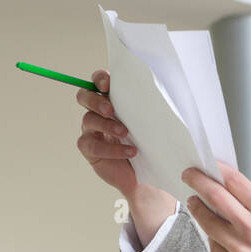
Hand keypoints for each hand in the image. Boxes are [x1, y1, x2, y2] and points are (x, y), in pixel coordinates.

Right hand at [75, 69, 139, 195]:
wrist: (145, 173)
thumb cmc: (148, 143)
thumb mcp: (151, 123)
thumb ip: (150, 108)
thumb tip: (166, 94)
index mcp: (111, 100)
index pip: (98, 81)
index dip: (99, 78)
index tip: (107, 84)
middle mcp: (97, 112)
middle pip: (84, 96)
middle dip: (96, 101)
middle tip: (110, 110)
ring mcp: (91, 130)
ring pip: (88, 119)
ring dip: (106, 125)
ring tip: (124, 133)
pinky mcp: (90, 149)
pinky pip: (94, 146)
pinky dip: (112, 149)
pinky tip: (130, 152)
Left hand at [181, 161, 250, 251]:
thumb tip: (231, 191)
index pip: (234, 181)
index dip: (217, 168)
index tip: (207, 165)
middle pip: (215, 196)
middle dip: (197, 181)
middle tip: (189, 175)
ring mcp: (242, 249)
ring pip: (207, 221)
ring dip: (197, 208)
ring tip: (194, 202)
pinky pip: (214, 245)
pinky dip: (211, 235)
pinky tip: (213, 232)